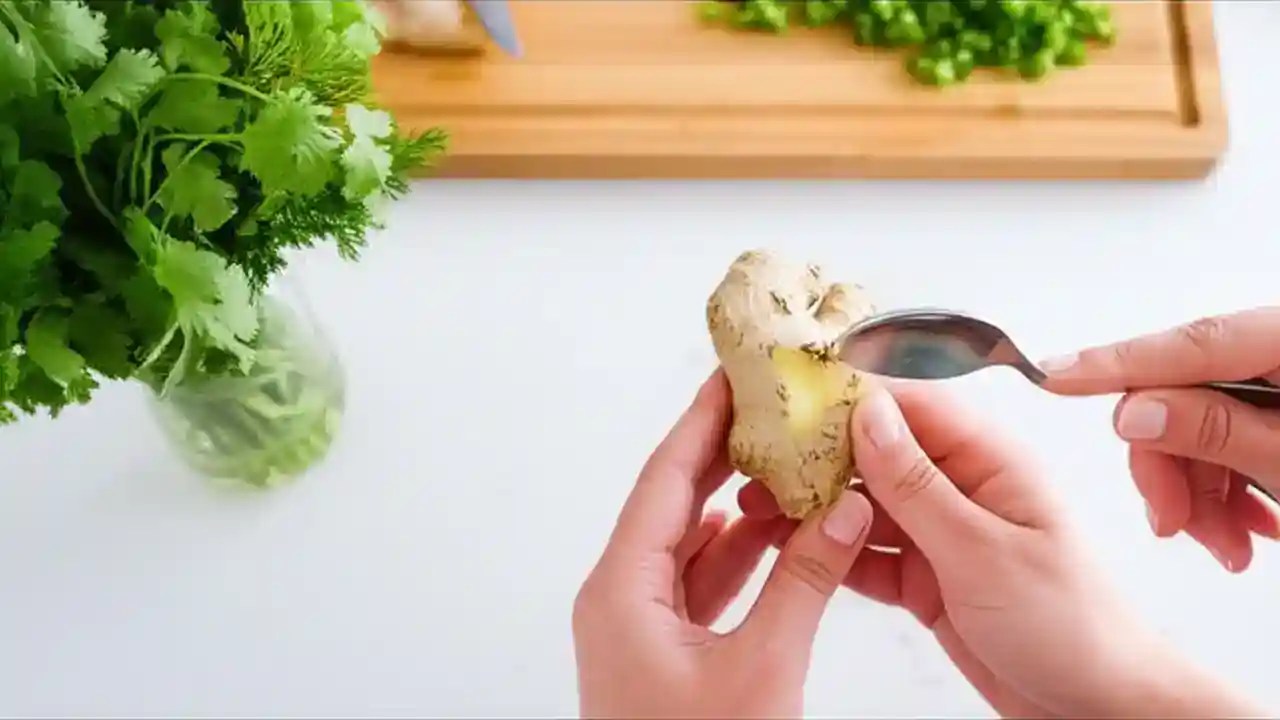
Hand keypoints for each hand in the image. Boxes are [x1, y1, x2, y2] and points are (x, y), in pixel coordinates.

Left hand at [572, 370, 873, 718]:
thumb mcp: (760, 669)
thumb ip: (803, 583)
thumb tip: (843, 510)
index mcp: (621, 589)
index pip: (665, 478)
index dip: (703, 420)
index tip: (735, 372)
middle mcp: (621, 597)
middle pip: (675, 502)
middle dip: (725, 453)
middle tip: (770, 404)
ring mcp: (640, 627)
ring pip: (693, 545)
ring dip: (741, 507)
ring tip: (791, 462)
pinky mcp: (666, 654)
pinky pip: (703, 584)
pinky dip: (743, 557)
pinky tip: (783, 534)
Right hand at [740, 382, 1262, 717]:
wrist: (1097, 709)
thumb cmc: (1069, 625)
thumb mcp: (982, 551)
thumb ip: (917, 485)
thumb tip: (868, 412)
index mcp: (990, 461)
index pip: (910, 403)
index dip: (849, 390)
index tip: (790, 387)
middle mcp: (961, 487)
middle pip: (876, 449)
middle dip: (817, 450)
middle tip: (755, 452)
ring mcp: (940, 533)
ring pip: (864, 502)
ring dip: (816, 503)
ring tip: (759, 500)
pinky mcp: (925, 578)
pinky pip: (867, 553)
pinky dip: (832, 551)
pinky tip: (792, 547)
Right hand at [1039, 308, 1279, 571]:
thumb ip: (1216, 429)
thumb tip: (1137, 413)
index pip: (1183, 347)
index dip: (1110, 365)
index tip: (1050, 376)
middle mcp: (1278, 353)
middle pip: (1186, 397)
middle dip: (1173, 468)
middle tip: (1177, 521)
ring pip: (1204, 430)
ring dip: (1202, 493)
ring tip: (1229, 544)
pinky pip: (1234, 444)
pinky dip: (1231, 490)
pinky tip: (1248, 527)